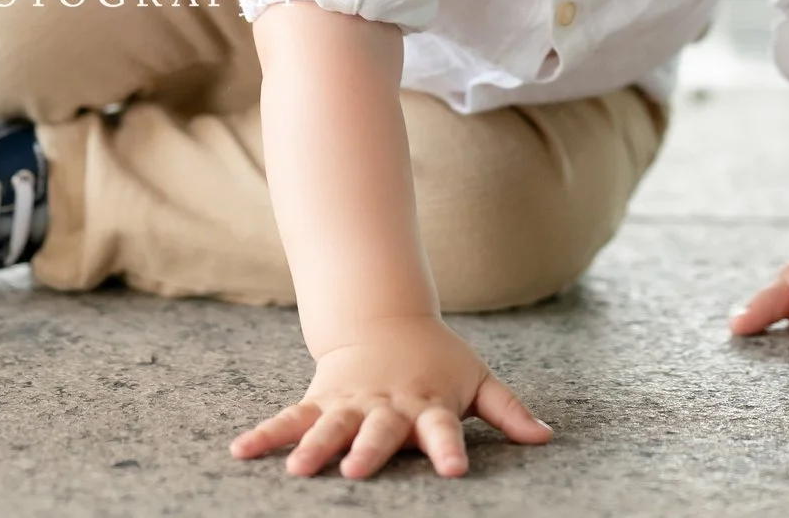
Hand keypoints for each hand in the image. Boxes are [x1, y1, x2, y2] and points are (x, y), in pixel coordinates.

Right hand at [230, 313, 553, 478]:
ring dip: (314, 446)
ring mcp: (350, 402)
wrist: (383, 318)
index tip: (454, 470)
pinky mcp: (319, 401)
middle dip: (369, 450)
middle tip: (357, 471)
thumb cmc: (438, 361)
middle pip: (379, 430)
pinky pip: (289, 419)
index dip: (448, 447)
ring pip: (330, 426)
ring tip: (296, 469)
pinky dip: (266, 434)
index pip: (443, 428)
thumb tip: (547, 437)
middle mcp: (387, 405)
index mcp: (428, 403)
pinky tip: (241, 451)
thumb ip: (509, 411)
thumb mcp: (478, 380)